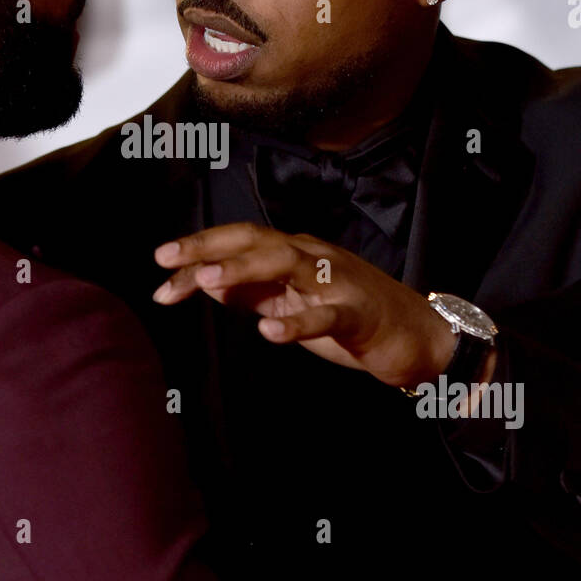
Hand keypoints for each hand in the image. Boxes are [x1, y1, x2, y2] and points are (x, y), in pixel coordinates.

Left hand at [151, 223, 458, 391]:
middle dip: (208, 247)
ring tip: (205, 281)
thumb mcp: (291, 304)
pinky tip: (270, 333)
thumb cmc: (352, 320)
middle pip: (255, 241)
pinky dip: (298, 323)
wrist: (420, 339)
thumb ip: (250, 293)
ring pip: (287, 264)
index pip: (239, 243)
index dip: (198, 251)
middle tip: (165, 258)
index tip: (160, 267)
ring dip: (244, 270)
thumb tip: (200, 282)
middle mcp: (313, 258)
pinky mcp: (360, 315)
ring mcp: (338, 283)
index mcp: (294, 255)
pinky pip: (327, 316)